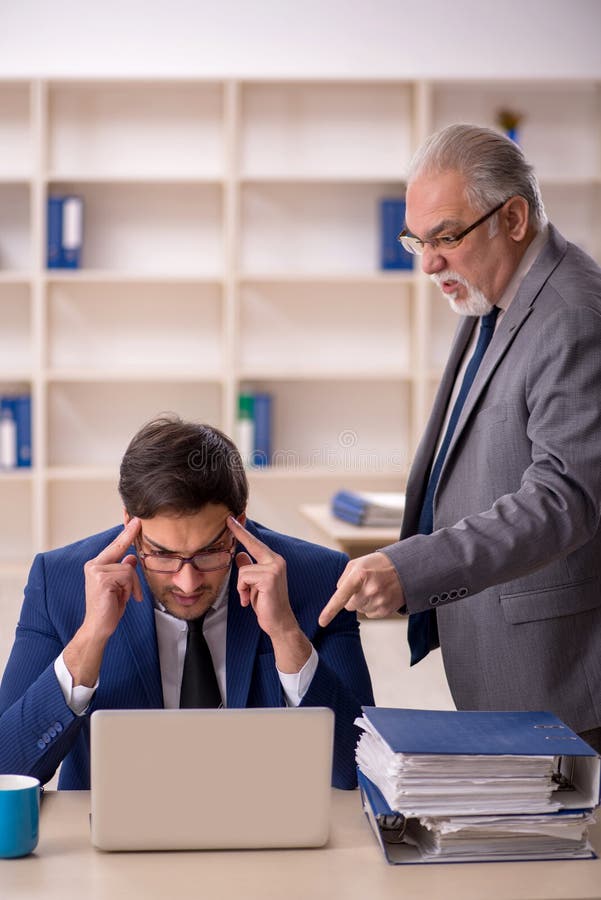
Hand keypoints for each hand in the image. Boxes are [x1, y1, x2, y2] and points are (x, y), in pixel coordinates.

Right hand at [81, 516, 143, 640]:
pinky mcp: (102, 579)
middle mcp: (93, 565)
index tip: (134, 520)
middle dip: (129, 535)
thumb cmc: (109, 609)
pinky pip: (127, 577)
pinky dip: (130, 589)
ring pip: (128, 568)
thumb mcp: (121, 587)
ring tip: (124, 597)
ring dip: (132, 585)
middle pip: (120, 548)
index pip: (114, 546)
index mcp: (96, 566)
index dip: (125, 533)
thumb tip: (131, 558)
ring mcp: (96, 571)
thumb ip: (123, 571)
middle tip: (138, 521)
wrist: (98, 628)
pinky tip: (122, 599)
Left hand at [227, 516, 310, 672]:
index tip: (233, 519)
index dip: (243, 531)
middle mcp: (276, 561)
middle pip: (251, 545)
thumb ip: (249, 568)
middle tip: (228, 519)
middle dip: (239, 533)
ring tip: (248, 597)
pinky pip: (244, 578)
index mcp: (274, 561)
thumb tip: (239, 554)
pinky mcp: (269, 578)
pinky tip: (249, 600)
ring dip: (241, 586)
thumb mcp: (253, 584)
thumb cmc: (267, 604)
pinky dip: (243, 590)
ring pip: (243, 569)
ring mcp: (274, 568)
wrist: (279, 623)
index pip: (255, 543)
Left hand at [318, 551, 404, 626]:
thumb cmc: (376, 565)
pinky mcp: (386, 610)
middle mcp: (370, 589)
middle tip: (364, 586)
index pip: (341, 596)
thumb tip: (338, 594)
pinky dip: (372, 606)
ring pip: (359, 610)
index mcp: (360, 575)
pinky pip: (369, 614)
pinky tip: (380, 595)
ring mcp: (379, 601)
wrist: (404, 569)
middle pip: (349, 605)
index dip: (330, 610)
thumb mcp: (357, 564)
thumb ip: (343, 578)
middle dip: (352, 598)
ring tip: (375, 589)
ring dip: (363, 602)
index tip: (321, 622)